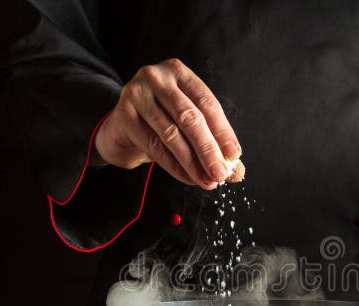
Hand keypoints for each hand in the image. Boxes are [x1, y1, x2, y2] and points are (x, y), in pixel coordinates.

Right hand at [93, 58, 242, 189]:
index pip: (207, 102)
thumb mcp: (187, 124)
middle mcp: (156, 77)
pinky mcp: (123, 115)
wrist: (121, 129)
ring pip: (171, 134)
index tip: (235, 156)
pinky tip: (188, 178)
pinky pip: (153, 146)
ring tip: (206, 181)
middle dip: (208, 150)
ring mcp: (137, 94)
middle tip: (220, 174)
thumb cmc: (161, 123)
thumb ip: (212, 141)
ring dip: (192, 163)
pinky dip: (174, 166)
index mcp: (178, 72)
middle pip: (189, 117)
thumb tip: (237, 172)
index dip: (222, 131)